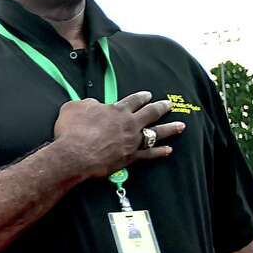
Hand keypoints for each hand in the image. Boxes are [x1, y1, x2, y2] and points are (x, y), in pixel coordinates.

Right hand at [53, 91, 182, 180]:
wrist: (75, 155)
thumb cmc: (72, 130)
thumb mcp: (74, 108)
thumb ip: (87, 104)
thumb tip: (93, 104)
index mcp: (117, 110)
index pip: (133, 100)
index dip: (141, 97)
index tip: (148, 95)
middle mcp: (129, 124)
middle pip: (150, 113)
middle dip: (161, 108)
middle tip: (169, 105)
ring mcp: (132, 141)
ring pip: (156, 133)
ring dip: (169, 128)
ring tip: (180, 126)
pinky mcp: (130, 157)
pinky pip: (149, 154)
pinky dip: (160, 152)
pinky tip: (168, 150)